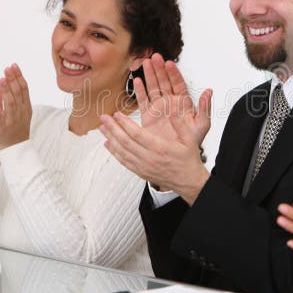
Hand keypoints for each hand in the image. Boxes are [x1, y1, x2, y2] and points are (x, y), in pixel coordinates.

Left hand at [0, 63, 31, 149]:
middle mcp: (21, 112)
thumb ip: (16, 98)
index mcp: (26, 107)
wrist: (17, 150)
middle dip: (13, 80)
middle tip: (7, 68)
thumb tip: (11, 82)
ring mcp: (12, 119)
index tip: (13, 66)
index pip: (24, 89)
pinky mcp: (2, 127)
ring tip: (1, 80)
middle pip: (18, 93)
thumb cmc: (18, 130)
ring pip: (10, 103)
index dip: (19, 77)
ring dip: (6, 90)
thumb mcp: (21, 112)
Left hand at [99, 54, 211, 203]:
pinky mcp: (141, 172)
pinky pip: (124, 161)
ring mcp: (143, 166)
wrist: (188, 181)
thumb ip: (180, 124)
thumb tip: (173, 111)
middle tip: (104, 118)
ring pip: (122, 151)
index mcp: (160, 148)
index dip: (125, 123)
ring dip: (111, 138)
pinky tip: (108, 144)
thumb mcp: (190, 139)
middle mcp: (149, 158)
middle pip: (125, 141)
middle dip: (113, 128)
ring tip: (102, 128)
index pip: (137, 134)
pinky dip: (114, 152)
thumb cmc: (188, 160)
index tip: (117, 114)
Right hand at [135, 53, 211, 146]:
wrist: (176, 157)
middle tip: (155, 57)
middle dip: (159, 69)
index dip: (174, 73)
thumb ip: (205, 109)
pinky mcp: (148, 115)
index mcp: (183, 104)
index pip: (178, 84)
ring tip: (145, 63)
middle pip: (164, 82)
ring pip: (153, 87)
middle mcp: (170, 103)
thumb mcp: (201, 126)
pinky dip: (140, 90)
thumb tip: (209, 92)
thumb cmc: (190, 142)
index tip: (169, 63)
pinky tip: (136, 80)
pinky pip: (143, 100)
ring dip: (149, 75)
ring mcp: (158, 108)